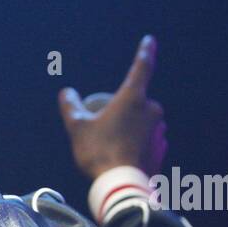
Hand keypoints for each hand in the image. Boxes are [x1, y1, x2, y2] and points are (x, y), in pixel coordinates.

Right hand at [57, 35, 166, 179]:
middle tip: (102, 128)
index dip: (145, 51)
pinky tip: (121, 160)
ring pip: (141, 123)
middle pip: (135, 102)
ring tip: (110, 149)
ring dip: (129, 130)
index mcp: (133, 97)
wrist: (121, 186)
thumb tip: (66, 93)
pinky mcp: (161, 150)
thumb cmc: (98, 153)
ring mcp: (159, 131)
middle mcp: (152, 110)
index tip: (150, 40)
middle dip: (121, 111)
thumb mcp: (77, 128)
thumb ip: (70, 107)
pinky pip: (146, 141)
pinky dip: (135, 146)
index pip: (142, 67)